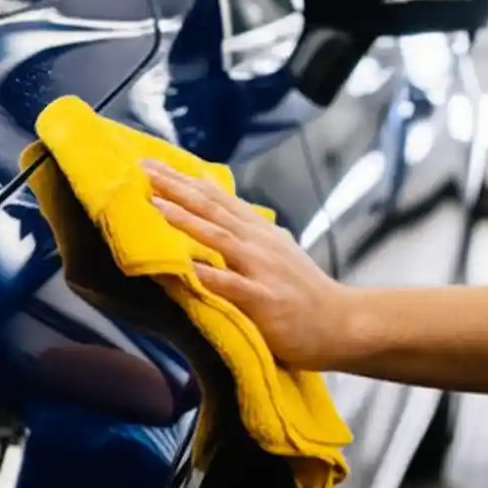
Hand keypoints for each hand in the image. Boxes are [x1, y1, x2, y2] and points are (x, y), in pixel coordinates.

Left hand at [142, 159, 359, 370]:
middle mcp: (258, 243)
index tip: (152, 164)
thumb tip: (217, 206)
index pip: (215, 198)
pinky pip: (234, 286)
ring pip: (220, 239)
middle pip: (212, 209)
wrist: (342, 322)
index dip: (184, 179)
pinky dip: (212, 276)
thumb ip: (245, 229)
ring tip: (158, 206)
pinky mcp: (265, 300)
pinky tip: (189, 268)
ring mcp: (262, 269)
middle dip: (177, 188)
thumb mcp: (275, 250)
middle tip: (146, 169)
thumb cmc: (303, 290)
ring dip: (187, 221)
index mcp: (257, 231)